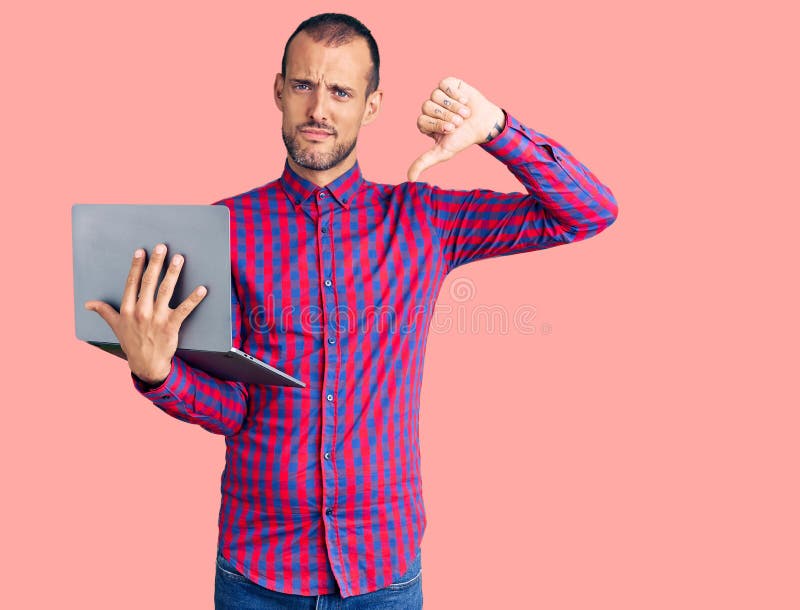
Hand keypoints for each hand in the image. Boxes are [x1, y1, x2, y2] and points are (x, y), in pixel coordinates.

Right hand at [83, 243, 207, 384]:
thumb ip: (104, 312)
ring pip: (166, 291)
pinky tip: (202, 289)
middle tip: (162, 247)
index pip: (132, 283)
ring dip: (173, 273)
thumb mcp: (116, 327)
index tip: (141, 252)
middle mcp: (141, 312)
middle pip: (149, 282)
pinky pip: (184, 309)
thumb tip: (88, 304)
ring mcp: (157, 319)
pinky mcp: (171, 326)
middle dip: (156, 263)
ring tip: (179, 259)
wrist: (146, 365)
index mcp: (128, 310)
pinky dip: (194, 299)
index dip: (136, 266)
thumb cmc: (132, 343)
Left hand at [407, 76, 505, 181]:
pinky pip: (444, 85)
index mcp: (425, 123)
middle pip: (427, 106)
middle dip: (446, 116)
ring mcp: (438, 95)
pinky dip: (456, 94)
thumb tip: (409, 178)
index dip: (437, 124)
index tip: (451, 130)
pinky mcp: (447, 84)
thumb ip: (424, 162)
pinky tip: (465, 100)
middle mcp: (429, 108)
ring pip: (435, 95)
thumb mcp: (443, 152)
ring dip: (453, 106)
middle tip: (459, 122)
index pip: (421, 120)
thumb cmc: (463, 139)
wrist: (484, 124)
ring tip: (464, 113)